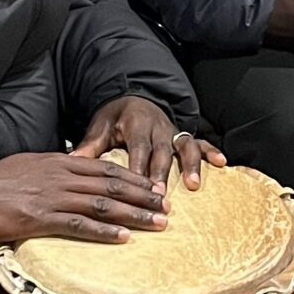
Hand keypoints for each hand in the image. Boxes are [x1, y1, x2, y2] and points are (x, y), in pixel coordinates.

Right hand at [0, 149, 168, 247]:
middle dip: (143, 196)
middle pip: (113, 186)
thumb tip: (76, 172)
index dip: (134, 178)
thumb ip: (58, 170)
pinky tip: (123, 237)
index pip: (107, 169)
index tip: (155, 187)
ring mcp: (55, 197)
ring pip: (103, 204)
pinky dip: (104, 231)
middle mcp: (64, 177)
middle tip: (167, 206)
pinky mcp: (43, 219)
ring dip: (134, 214)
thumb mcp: (33, 165)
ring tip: (157, 223)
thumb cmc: (0, 181)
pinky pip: (80, 225)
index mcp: (63, 163)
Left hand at [73, 95, 224, 191]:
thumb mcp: (100, 126)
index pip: (138, 148)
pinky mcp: (183, 135)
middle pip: (162, 152)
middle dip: (163, 174)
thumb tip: (71, 164)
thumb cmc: (115, 118)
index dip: (139, 168)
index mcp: (136, 124)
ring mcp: (173, 131)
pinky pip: (200, 142)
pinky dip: (211, 151)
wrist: (134, 98)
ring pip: (185, 146)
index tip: (138, 188)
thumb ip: (90, 147)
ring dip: (190, 165)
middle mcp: (158, 127)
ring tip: (193, 185)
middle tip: (161, 195)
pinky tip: (221, 163)